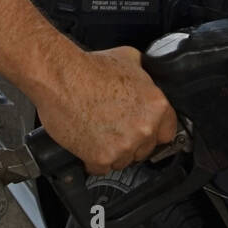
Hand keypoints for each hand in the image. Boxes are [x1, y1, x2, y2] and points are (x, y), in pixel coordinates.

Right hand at [33, 46, 178, 175]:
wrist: (60, 77)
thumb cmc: (88, 68)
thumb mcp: (129, 59)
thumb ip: (145, 78)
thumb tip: (147, 81)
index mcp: (156, 106)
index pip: (167, 133)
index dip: (152, 132)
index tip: (141, 131)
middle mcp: (144, 128)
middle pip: (144, 150)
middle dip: (131, 142)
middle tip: (113, 127)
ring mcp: (124, 145)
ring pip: (123, 161)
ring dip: (111, 152)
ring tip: (96, 132)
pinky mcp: (101, 158)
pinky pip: (101, 168)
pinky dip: (92, 160)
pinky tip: (86, 142)